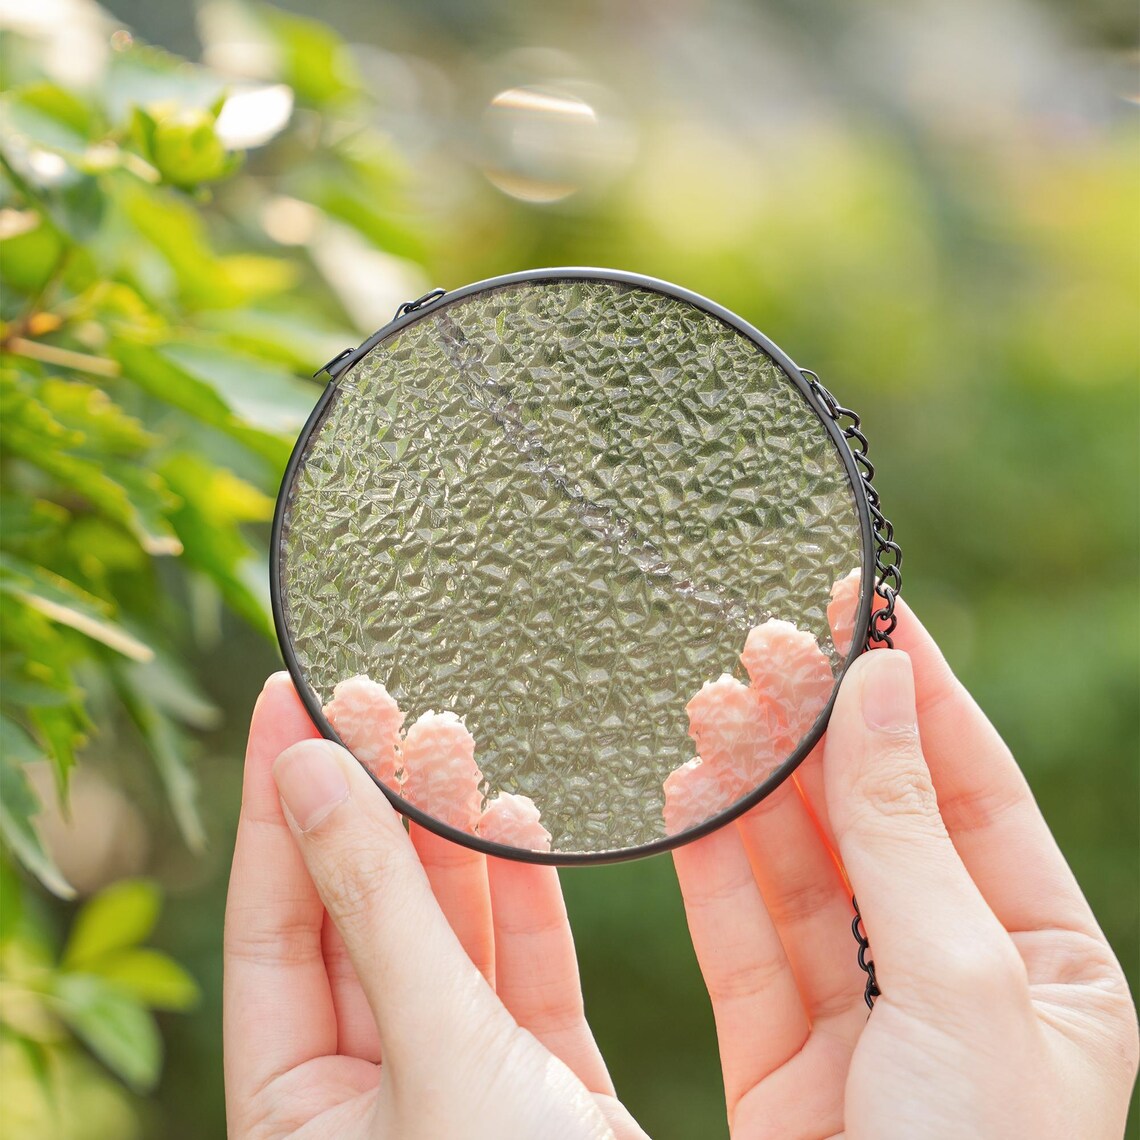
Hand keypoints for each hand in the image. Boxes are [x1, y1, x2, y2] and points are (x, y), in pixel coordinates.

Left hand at [224, 673, 647, 1139]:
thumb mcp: (432, 1052)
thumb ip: (375, 908)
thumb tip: (306, 773)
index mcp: (294, 1108)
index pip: (269, 917)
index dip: (274, 799)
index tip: (286, 698)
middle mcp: (366, 1091)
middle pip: (356, 910)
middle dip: (370, 798)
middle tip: (380, 696)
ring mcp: (456, 1079)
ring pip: (441, 929)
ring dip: (447, 834)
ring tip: (452, 735)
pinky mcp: (540, 1082)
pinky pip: (521, 968)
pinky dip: (521, 895)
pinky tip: (516, 820)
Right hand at [673, 600, 1138, 1137]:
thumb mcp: (961, 984)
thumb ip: (904, 832)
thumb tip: (878, 683)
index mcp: (1043, 960)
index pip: (973, 785)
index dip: (918, 685)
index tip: (866, 596)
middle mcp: (957, 980)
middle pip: (875, 820)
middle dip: (817, 730)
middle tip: (761, 647)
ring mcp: (869, 1020)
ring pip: (800, 873)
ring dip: (755, 787)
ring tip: (708, 705)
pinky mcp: (787, 1060)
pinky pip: (745, 939)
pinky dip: (713, 865)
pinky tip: (686, 795)